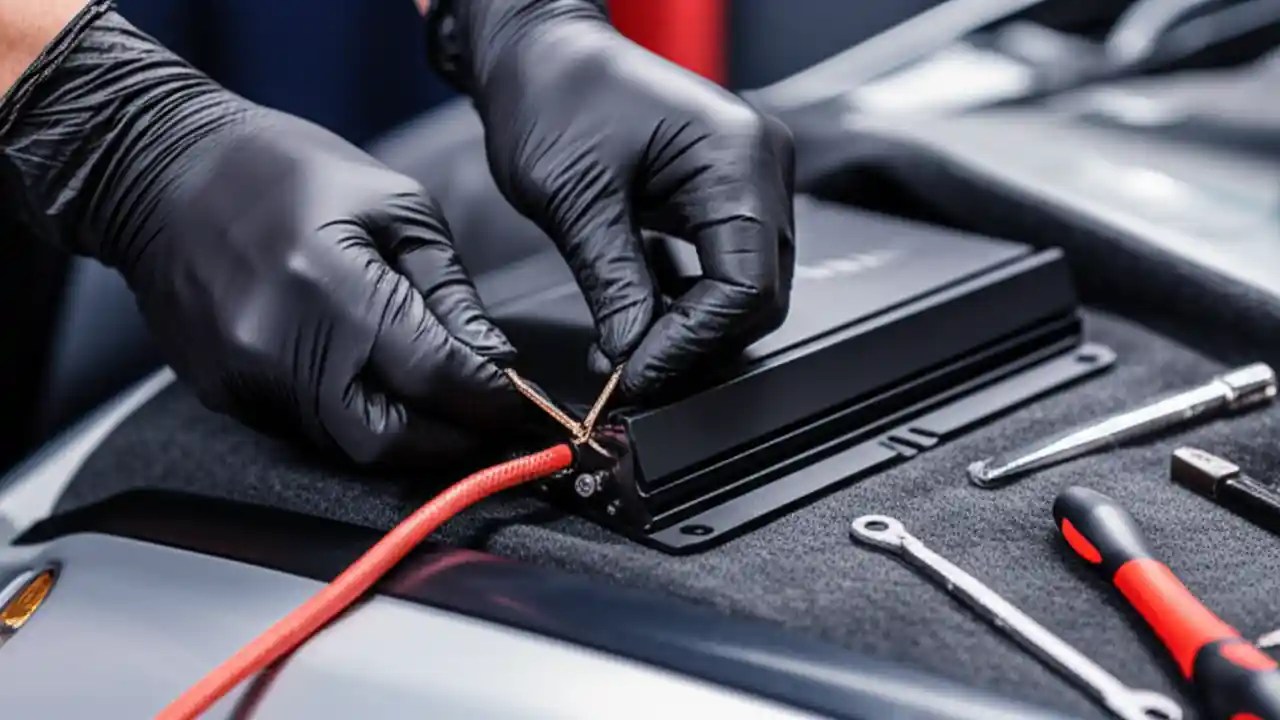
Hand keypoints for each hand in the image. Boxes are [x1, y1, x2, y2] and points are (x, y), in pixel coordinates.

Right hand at [1, 12, 521, 466]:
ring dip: (406, 437)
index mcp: (333, 286)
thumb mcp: (394, 204)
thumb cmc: (285, 170)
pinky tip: (376, 388)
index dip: (490, 400)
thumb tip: (495, 359)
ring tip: (441, 408)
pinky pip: (307, 430)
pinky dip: (354, 419)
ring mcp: (247, 377)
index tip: (521, 403)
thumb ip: (450, 289)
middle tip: (488, 423)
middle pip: (390, 441)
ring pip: (347, 447)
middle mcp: (283, 346)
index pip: (435, 378)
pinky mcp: (224, 393)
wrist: (159, 168)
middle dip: (453, 442)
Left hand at [448, 0, 795, 397]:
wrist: (542, 51)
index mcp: (737, 158)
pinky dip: (687, 299)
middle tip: (632, 371)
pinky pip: (726, 264)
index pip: (746, 286)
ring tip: (628, 347)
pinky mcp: (726, 193)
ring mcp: (749, 180)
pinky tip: (641, 313)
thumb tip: (632, 355)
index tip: (639, 373)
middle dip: (695, 341)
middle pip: (759, 293)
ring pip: (746, 286)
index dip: (693, 342)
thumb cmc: (555, 93)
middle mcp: (760, 167)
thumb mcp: (575, 198)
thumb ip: (613, 283)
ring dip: (691, 326)